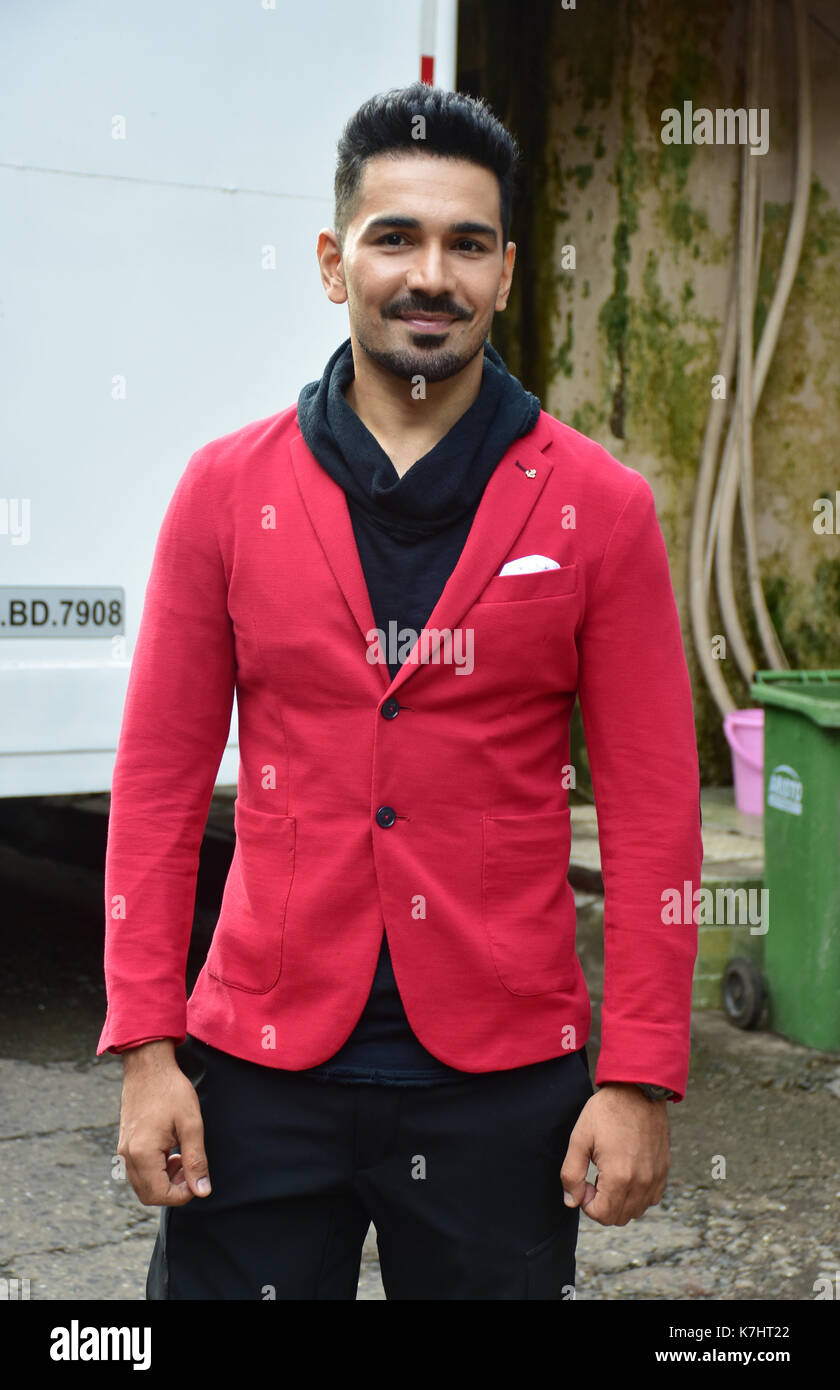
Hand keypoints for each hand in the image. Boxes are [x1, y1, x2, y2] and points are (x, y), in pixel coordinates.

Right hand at [117, 1040, 211, 1205]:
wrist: (148, 1067)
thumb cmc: (171, 1091)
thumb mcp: (191, 1124)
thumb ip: (196, 1160)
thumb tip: (203, 1191)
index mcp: (142, 1153)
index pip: (160, 1195)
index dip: (183, 1194)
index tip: (198, 1178)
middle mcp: (127, 1156)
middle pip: (149, 1195)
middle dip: (174, 1190)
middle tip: (192, 1168)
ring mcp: (123, 1151)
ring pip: (143, 1186)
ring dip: (165, 1181)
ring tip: (183, 1158)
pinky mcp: (125, 1145)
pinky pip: (139, 1172)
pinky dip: (156, 1172)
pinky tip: (171, 1153)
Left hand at [560, 1082, 669, 1225]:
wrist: (638, 1089)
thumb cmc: (606, 1111)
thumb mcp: (579, 1138)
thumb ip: (571, 1174)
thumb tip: (571, 1201)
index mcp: (619, 1177)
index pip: (602, 1215)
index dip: (587, 1204)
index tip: (585, 1182)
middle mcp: (642, 1183)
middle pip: (619, 1218)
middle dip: (602, 1205)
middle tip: (595, 1178)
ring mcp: (656, 1178)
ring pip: (636, 1211)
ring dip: (619, 1201)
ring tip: (610, 1173)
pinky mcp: (664, 1170)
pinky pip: (651, 1198)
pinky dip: (637, 1195)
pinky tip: (627, 1173)